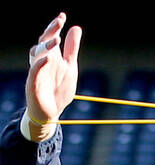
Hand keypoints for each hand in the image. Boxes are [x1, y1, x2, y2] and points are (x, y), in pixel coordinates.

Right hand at [26, 13, 80, 129]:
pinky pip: (34, 72)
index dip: (55, 27)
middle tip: (59, 22)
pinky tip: (49, 58)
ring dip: (46, 46)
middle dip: (50, 32)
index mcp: (51, 56)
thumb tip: (76, 27)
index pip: (51, 38)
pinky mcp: (33, 84)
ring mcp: (37, 72)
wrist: (51, 112)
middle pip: (43, 43)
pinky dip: (40, 64)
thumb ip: (72, 48)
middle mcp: (42, 61)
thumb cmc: (58, 88)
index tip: (63, 17)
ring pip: (38, 55)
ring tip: (57, 39)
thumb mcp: (70, 66)